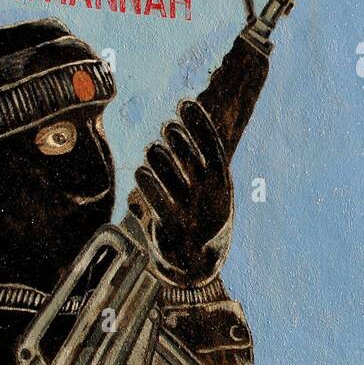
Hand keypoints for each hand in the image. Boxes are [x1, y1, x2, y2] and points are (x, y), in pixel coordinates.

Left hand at [131, 99, 232, 286]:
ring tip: (154, 151)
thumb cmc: (202, 215)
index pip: (211, 144)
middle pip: (187, 151)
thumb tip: (187, 124)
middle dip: (175, 135)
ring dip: (156, 155)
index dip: (198, 121)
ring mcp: (190, 208)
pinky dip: (144, 181)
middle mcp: (207, 193)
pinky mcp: (170, 224)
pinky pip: (153, 195)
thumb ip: (202, 161)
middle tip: (167, 128)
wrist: (198, 261)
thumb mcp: (213, 190)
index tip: (185, 103)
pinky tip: (141, 174)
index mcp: (221, 182)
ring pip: (165, 167)